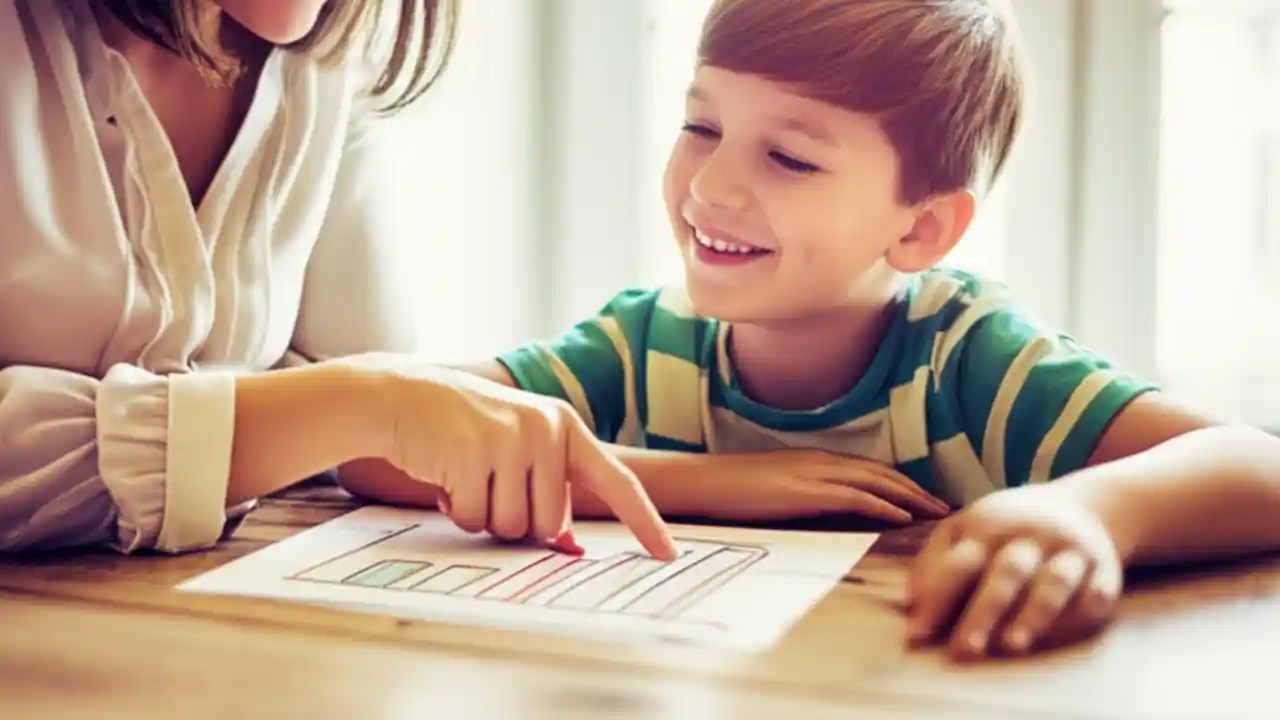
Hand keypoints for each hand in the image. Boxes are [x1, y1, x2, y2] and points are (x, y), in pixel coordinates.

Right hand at [352, 354, 676, 559]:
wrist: (401, 397)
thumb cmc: (463, 428)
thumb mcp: (518, 445)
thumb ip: (549, 485)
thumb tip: (569, 543)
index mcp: (565, 425)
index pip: (617, 481)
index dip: (644, 521)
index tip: (668, 553)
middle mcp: (546, 428)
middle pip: (550, 523)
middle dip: (515, 520)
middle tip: (489, 485)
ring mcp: (511, 439)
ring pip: (512, 526)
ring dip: (484, 516)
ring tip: (467, 475)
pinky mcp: (473, 454)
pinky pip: (475, 519)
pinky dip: (458, 510)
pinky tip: (446, 476)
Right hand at [688, 449, 950, 522]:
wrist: (701, 482)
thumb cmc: (732, 489)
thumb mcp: (777, 489)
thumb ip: (806, 495)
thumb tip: (831, 510)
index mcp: (814, 459)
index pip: (870, 467)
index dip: (903, 481)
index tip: (928, 497)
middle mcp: (820, 461)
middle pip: (882, 471)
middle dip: (917, 488)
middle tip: (947, 506)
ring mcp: (812, 474)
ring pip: (875, 481)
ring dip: (911, 496)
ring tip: (937, 512)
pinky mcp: (803, 492)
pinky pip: (853, 497)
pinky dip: (882, 505)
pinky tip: (903, 517)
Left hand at [905, 485, 1122, 659]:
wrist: (1081, 505)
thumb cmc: (1005, 529)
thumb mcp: (965, 531)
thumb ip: (934, 565)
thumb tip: (907, 606)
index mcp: (987, 526)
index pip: (958, 564)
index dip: (936, 599)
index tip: (917, 636)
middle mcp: (1029, 536)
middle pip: (1005, 574)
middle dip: (983, 613)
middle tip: (963, 650)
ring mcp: (1068, 550)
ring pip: (1053, 582)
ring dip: (1034, 614)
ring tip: (1013, 645)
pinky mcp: (1103, 569)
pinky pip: (1094, 594)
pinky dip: (1077, 617)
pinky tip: (1057, 639)